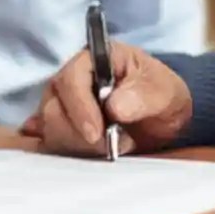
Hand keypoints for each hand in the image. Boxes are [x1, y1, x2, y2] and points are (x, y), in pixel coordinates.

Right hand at [20, 42, 190, 155]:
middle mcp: (69, 80)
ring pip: (51, 131)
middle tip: (114, 143)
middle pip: (53, 109)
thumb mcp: (163, 91)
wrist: (161, 117)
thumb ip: (142, 95)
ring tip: (113, 145)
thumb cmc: (159, 94)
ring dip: (81, 147)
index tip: (96, 134)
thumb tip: (115, 106)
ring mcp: (61, 106)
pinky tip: (95, 153)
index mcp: (93, 59)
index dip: (79, 108)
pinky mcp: (59, 130)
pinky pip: (52, 145)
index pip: (70, 79)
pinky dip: (73, 154)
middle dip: (82, 135)